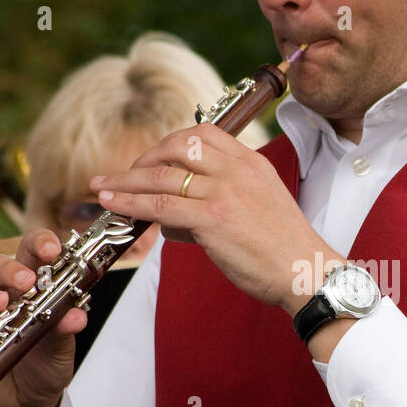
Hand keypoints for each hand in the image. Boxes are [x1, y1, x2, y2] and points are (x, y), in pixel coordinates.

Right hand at [0, 230, 86, 406]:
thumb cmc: (44, 366)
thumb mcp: (62, 349)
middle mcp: (4, 296)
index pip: (31, 254)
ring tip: (2, 305)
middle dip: (9, 269)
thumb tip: (76, 316)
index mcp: (33, 287)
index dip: (40, 245)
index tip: (52, 251)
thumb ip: (66, 329)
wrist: (26, 406)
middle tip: (26, 281)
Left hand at [91, 124, 340, 311]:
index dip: (169, 144)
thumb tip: (174, 220)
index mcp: (251, 162)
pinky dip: (130, 203)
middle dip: (143, 159)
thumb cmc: (283, 249)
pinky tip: (112, 205)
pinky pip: (160, 205)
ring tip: (101, 188)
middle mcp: (236, 169)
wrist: (306, 271)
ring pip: (161, 176)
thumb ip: (218, 203)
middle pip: (177, 147)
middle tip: (123, 177)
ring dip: (125, 182)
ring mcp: (224, 191)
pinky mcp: (212, 218)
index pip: (203, 134)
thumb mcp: (258, 208)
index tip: (152, 160)